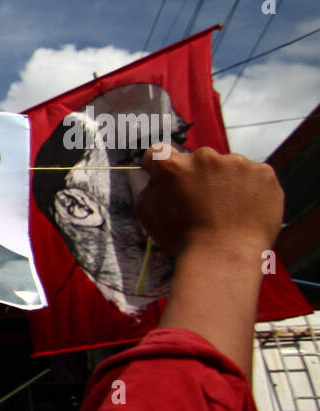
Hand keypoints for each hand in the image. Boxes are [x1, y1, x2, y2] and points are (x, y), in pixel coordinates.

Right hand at [137, 145, 282, 262]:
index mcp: (172, 165)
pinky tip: (244, 210)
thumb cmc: (183, 240)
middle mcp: (204, 156)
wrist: (225, 257)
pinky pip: (253, 176)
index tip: (169, 180)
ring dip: (226, 183)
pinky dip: (250, 190)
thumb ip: (150, 189)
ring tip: (227, 212)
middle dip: (199, 177)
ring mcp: (237, 162)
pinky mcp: (263, 172)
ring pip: (228, 167)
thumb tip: (156, 178)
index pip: (159, 153)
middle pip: (198, 160)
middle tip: (203, 204)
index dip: (161, 167)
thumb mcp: (148, 215)